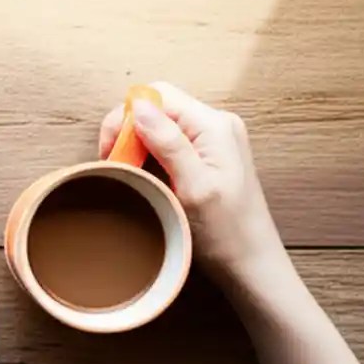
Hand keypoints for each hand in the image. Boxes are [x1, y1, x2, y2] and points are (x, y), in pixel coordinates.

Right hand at [98, 82, 286, 283]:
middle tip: (117, 166)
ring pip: (159, 125)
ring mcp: (213, 140)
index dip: (126, 117)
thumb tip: (138, 105)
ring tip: (133, 176)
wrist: (251, 267)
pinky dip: (150, 158)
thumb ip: (168, 142)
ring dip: (137, 147)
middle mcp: (215, 125)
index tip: (112, 152)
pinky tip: (148, 180)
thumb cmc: (227, 234)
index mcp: (214, 126)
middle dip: (128, 132)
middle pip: (157, 107)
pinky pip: (168, 143)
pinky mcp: (207, 156)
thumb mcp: (194, 188)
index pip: (157, 96)